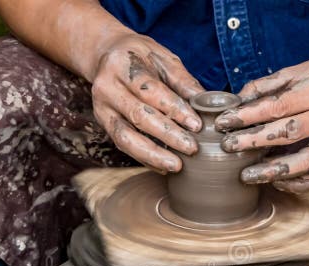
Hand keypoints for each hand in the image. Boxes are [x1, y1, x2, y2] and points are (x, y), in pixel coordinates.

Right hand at [91, 34, 205, 172]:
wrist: (106, 56)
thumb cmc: (140, 57)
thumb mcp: (161, 57)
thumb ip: (182, 80)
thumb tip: (207, 102)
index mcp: (121, 65)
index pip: (150, 90)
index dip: (174, 109)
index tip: (197, 125)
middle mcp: (106, 88)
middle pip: (138, 116)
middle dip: (167, 135)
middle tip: (192, 148)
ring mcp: (101, 109)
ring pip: (125, 138)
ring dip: (152, 155)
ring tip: (177, 166)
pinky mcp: (103, 124)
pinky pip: (123, 146)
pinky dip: (144, 159)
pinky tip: (163, 167)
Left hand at [215, 54, 308, 192]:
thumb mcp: (299, 70)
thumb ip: (267, 86)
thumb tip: (234, 101)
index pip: (278, 106)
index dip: (248, 116)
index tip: (224, 122)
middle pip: (289, 133)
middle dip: (254, 141)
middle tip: (228, 146)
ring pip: (306, 161)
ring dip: (274, 171)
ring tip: (247, 175)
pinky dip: (298, 184)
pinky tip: (277, 182)